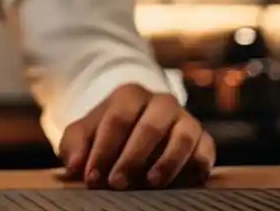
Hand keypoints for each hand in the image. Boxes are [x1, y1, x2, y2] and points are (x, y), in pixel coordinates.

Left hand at [58, 83, 214, 189]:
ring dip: (166, 163)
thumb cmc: (108, 134)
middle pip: (149, 128)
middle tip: (116, 183)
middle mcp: (161, 102)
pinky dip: (195, 167)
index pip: (117, 120)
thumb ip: (75, 146)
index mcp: (130, 95)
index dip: (103, 150)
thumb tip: (74, 167)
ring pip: (181, 138)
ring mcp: (185, 119)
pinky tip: (180, 184)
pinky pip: (205, 152)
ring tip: (150, 183)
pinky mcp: (203, 139)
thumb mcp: (85, 134)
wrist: (139, 129)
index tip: (92, 176)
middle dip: (131, 158)